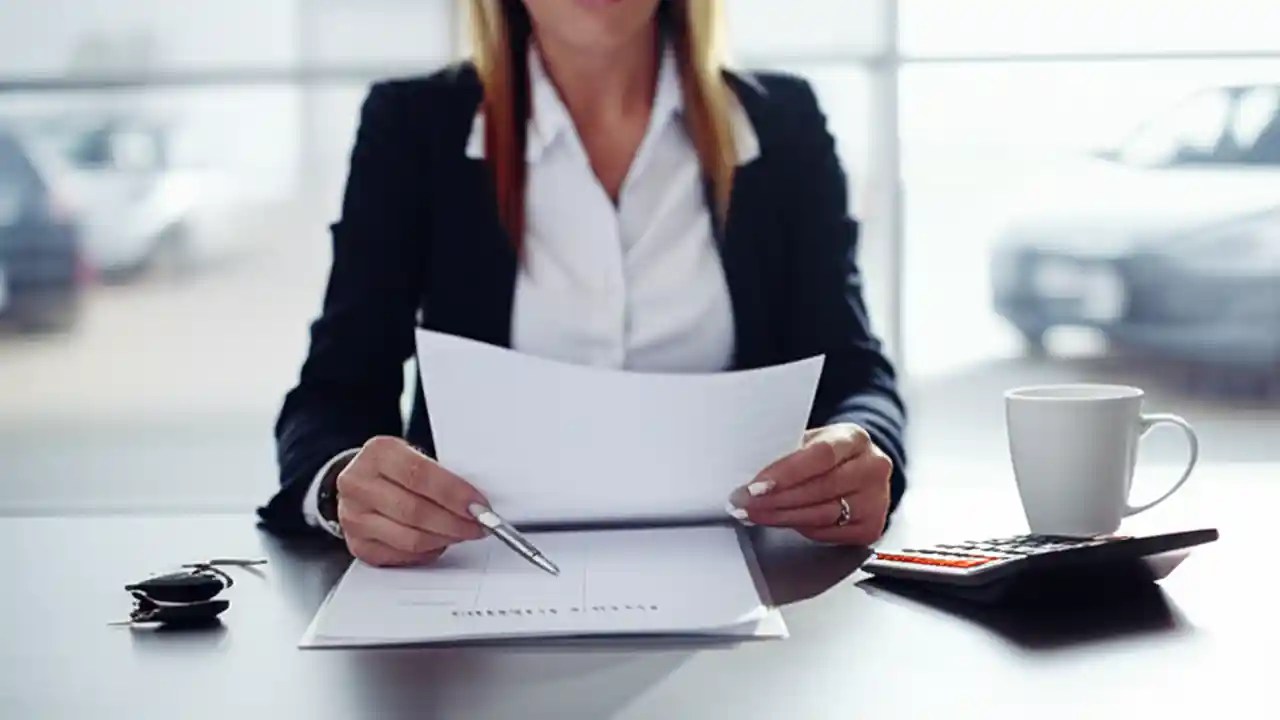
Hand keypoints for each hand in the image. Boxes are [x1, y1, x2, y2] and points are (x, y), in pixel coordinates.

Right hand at [336, 436, 488, 565]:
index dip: (454, 493)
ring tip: (463, 533)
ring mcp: (353, 518)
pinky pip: (401, 556)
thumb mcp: (415, 454)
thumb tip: (476, 501)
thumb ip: (441, 474)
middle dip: (455, 522)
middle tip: (479, 525)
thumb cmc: (396, 469)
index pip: (419, 475)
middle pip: (414, 511)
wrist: (360, 482)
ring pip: (409, 539)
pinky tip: (440, 542)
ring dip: (444, 539)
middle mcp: (358, 485)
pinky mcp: (358, 545)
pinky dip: (427, 552)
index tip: (479, 506)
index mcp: (378, 454)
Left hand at [729, 424, 892, 544]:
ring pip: (821, 515)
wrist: (860, 469)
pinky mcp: (871, 528)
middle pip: (820, 489)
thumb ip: (788, 452)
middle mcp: (873, 468)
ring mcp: (876, 500)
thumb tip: (748, 471)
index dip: (786, 473)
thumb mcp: (811, 440)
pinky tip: (780, 521)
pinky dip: (799, 528)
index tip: (756, 486)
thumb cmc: (829, 454)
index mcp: (855, 439)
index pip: (821, 455)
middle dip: (775, 499)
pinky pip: (827, 533)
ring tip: (754, 514)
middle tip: (745, 503)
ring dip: (781, 517)